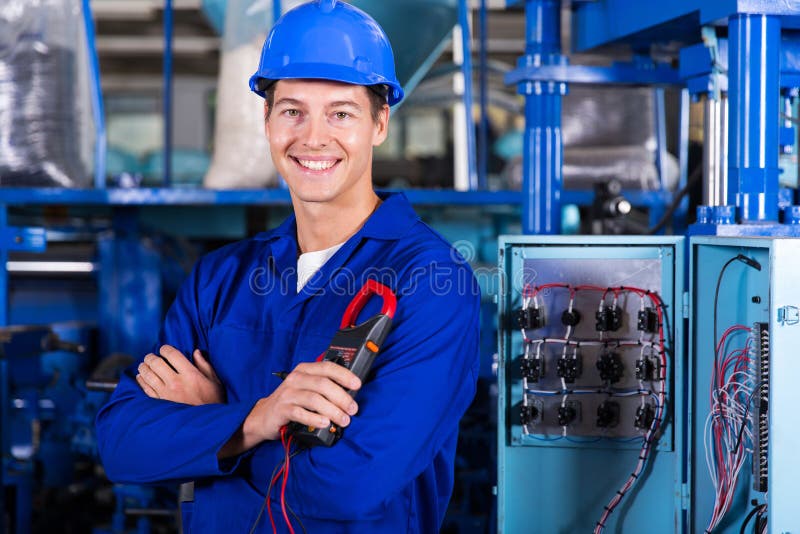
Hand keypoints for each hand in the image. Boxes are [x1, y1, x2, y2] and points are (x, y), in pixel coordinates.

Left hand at [136, 345, 225, 405]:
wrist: (207, 424)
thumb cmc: (214, 402)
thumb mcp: (215, 382)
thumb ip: (205, 365)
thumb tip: (196, 352)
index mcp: (190, 375)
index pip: (172, 355)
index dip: (165, 349)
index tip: (164, 349)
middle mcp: (176, 383)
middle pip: (156, 363)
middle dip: (151, 357)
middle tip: (151, 356)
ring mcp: (166, 394)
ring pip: (148, 375)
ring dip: (144, 367)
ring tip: (144, 364)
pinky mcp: (160, 404)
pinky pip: (146, 389)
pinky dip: (141, 381)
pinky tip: (141, 377)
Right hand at [223, 362, 360, 454]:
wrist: (264, 416)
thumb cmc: (291, 401)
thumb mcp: (307, 389)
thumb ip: (324, 387)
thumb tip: (350, 393)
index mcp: (305, 370)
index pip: (327, 367)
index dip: (344, 375)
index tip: (357, 385)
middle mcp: (296, 379)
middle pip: (323, 384)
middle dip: (342, 397)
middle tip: (353, 409)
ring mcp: (288, 394)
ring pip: (314, 399)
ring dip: (332, 410)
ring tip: (343, 420)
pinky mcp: (282, 409)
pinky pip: (301, 413)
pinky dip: (315, 419)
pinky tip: (325, 423)